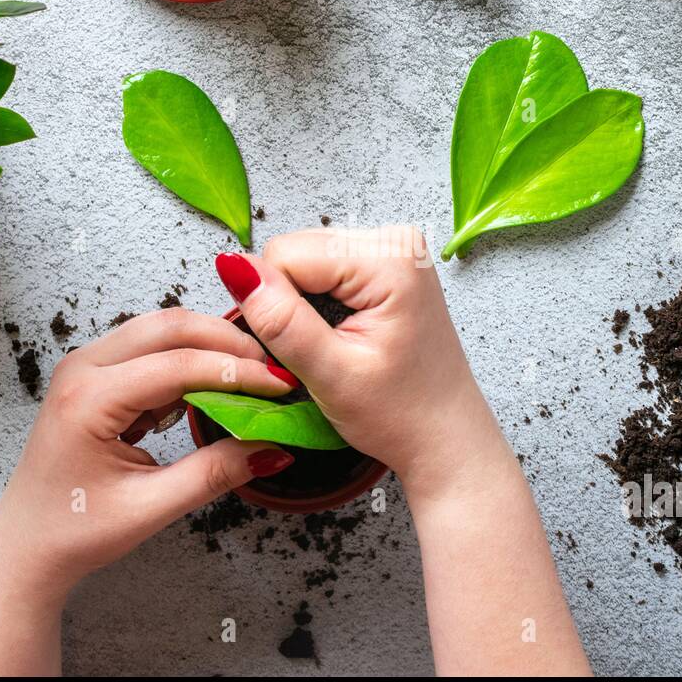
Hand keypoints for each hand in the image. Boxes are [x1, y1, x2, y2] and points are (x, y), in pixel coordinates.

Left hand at [0, 308, 299, 592]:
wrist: (25, 546)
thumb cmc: (73, 530)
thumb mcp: (150, 508)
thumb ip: (214, 473)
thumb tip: (271, 446)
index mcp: (88, 399)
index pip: (178, 365)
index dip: (237, 372)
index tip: (280, 387)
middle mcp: (82, 368)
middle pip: (169, 326)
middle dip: (227, 342)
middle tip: (271, 369)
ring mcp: (85, 366)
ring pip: (160, 329)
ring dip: (208, 345)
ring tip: (251, 376)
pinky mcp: (94, 374)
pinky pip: (149, 349)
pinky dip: (187, 359)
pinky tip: (213, 389)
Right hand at [214, 227, 589, 674]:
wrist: (447, 440)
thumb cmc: (403, 416)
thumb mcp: (331, 374)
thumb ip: (281, 319)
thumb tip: (234, 267)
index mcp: (389, 260)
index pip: (285, 253)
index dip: (270, 304)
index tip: (291, 350)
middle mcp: (397, 242)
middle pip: (296, 252)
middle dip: (288, 303)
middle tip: (317, 354)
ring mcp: (396, 251)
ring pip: (306, 261)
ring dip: (303, 305)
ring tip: (333, 348)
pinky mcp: (389, 266)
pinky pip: (326, 271)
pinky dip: (320, 305)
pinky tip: (342, 337)